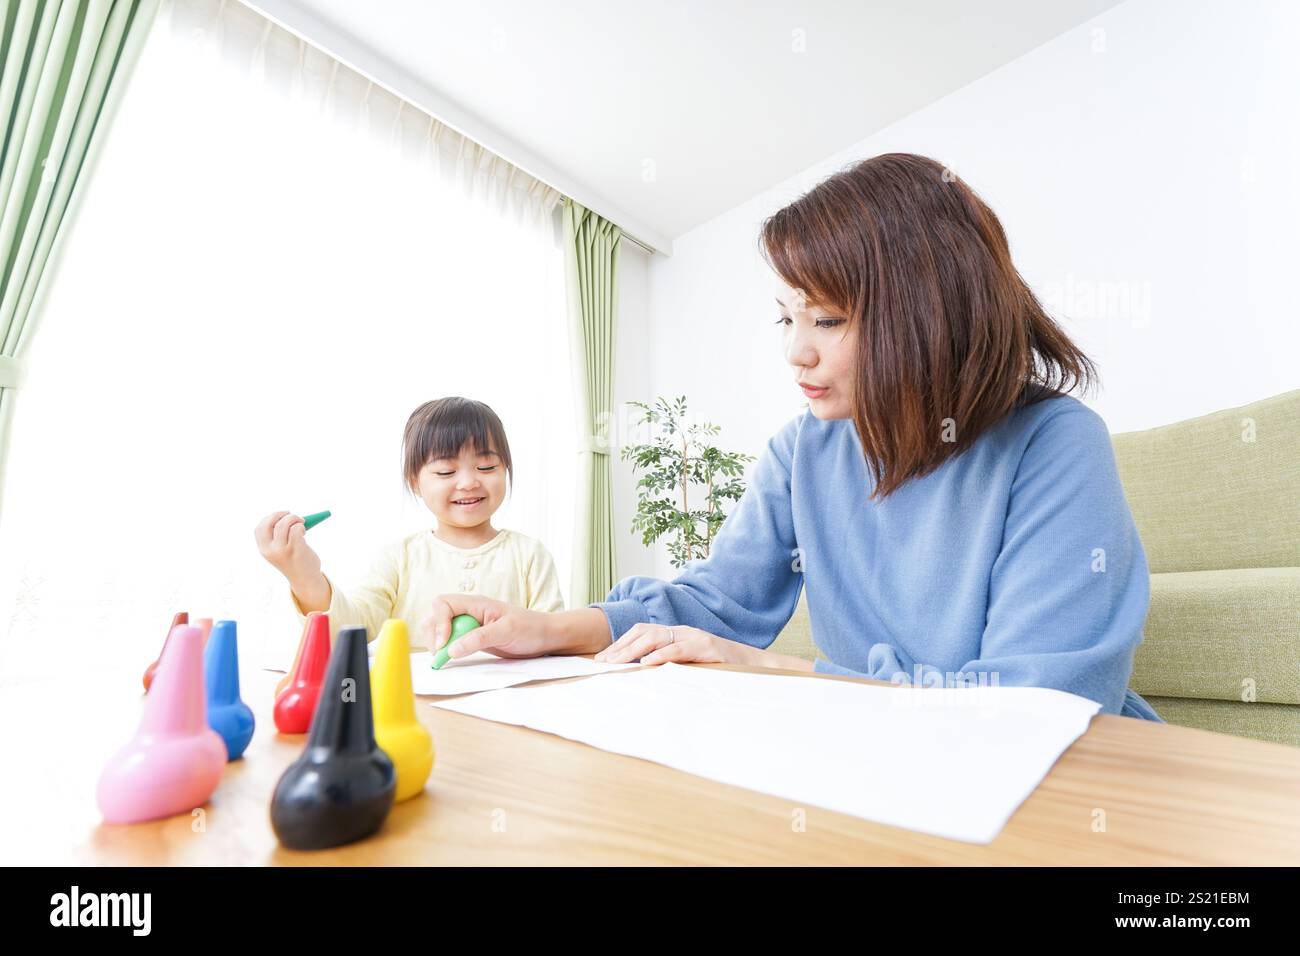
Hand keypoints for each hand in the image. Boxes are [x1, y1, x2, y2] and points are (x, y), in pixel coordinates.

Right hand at [253, 511, 320, 581]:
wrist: (306, 580)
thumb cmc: (295, 561)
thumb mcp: (280, 550)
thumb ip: (279, 536)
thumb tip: (287, 515)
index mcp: (264, 550)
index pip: (259, 528)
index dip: (269, 518)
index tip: (280, 515)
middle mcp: (270, 550)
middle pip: (269, 523)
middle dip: (280, 514)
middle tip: (292, 514)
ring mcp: (282, 550)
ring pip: (284, 523)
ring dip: (294, 519)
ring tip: (301, 525)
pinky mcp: (296, 549)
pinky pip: (296, 528)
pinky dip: (300, 525)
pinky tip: (303, 532)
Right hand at [417, 594, 555, 659]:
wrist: (547, 636)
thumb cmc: (531, 628)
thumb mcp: (507, 631)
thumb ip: (479, 638)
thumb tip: (451, 649)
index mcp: (477, 603)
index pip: (443, 604)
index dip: (438, 623)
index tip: (445, 645)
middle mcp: (469, 611)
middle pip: (435, 615)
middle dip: (433, 634)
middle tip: (441, 655)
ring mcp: (469, 624)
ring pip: (439, 627)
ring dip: (436, 642)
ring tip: (444, 658)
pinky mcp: (472, 637)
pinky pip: (450, 639)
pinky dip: (445, 649)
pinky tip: (450, 658)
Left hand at [594, 623, 753, 665]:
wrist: (752, 664)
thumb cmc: (719, 666)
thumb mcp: (690, 663)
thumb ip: (669, 663)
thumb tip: (641, 673)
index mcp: (676, 633)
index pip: (642, 632)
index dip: (621, 643)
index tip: (603, 657)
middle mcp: (682, 631)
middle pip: (644, 632)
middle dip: (621, 647)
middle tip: (603, 662)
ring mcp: (694, 637)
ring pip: (657, 638)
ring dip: (633, 650)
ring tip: (617, 662)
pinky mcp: (706, 648)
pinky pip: (678, 650)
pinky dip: (660, 655)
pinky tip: (646, 663)